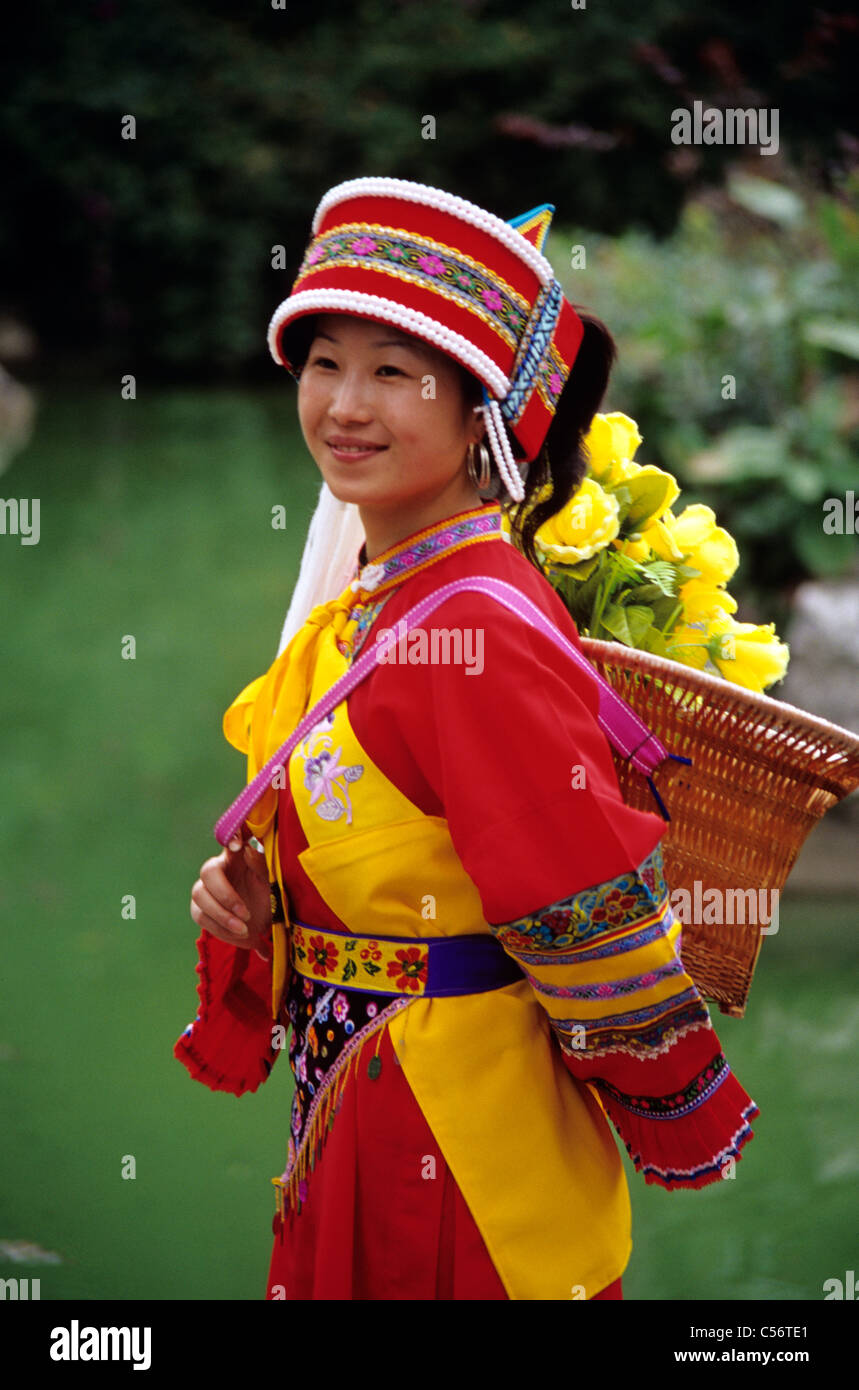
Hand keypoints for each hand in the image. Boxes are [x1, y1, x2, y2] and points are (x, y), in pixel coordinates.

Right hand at [190, 822, 273, 961]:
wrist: (265, 924)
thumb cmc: (269, 897)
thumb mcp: (271, 883)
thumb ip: (261, 865)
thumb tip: (248, 849)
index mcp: (237, 857)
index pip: (229, 839)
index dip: (229, 837)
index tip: (237, 845)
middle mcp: (218, 869)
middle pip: (208, 872)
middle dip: (226, 896)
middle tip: (246, 914)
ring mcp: (206, 889)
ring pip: (199, 896)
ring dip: (221, 916)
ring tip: (244, 930)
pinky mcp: (200, 909)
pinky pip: (200, 916)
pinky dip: (219, 929)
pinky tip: (238, 936)